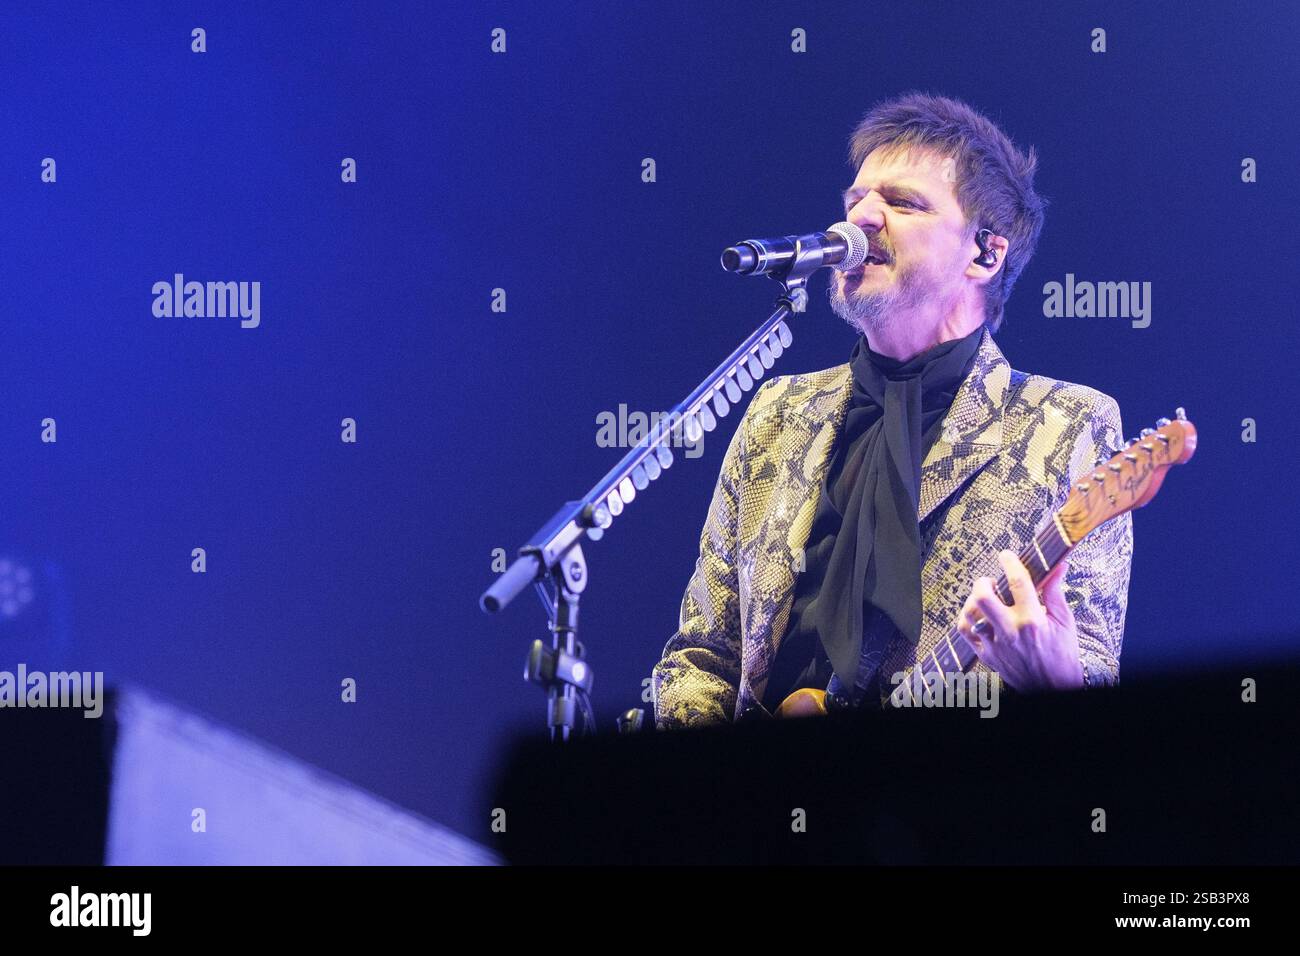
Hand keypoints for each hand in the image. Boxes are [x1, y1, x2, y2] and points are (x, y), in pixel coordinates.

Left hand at [956, 550, 1083, 691]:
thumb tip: (1059, 566)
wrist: (1052, 687)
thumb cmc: (1061, 654)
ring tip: (984, 599)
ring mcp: (996, 645)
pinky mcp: (986, 656)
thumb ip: (1056, 592)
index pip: (1018, 582)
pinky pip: (965, 633)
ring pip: (970, 615)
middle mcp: (1011, 631)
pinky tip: (978, 616)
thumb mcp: (1065, 622)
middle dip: (983, 582)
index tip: (1007, 555)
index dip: (1010, 563)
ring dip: (973, 602)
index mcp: (1033, 620)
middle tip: (990, 582)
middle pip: (983, 597)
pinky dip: (967, 620)